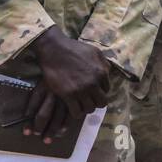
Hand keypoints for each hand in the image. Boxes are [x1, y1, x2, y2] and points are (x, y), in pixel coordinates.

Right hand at [26, 26, 108, 140]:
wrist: (54, 49)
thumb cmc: (74, 49)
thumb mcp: (95, 52)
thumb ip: (103, 63)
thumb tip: (107, 73)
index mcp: (101, 72)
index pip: (107, 90)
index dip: (100, 91)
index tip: (93, 90)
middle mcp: (93, 83)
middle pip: (101, 103)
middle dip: (96, 102)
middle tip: (88, 99)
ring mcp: (81, 90)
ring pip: (90, 109)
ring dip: (86, 108)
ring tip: (80, 103)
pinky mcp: (68, 95)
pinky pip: (77, 112)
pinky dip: (76, 112)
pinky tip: (73, 107)